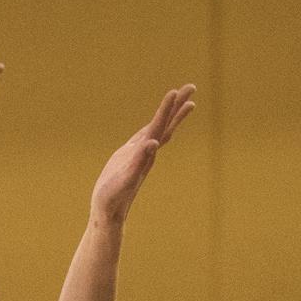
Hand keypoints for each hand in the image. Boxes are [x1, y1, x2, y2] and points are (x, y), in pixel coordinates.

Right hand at [90, 84, 194, 224]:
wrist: (109, 213)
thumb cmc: (115, 198)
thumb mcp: (126, 179)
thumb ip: (140, 161)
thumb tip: (154, 143)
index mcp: (145, 153)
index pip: (160, 126)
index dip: (167, 109)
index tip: (176, 91)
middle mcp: (147, 152)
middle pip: (165, 124)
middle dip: (177, 105)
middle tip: (191, 86)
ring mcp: (141, 154)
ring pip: (159, 129)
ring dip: (170, 114)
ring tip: (179, 99)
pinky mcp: (131, 158)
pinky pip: (147, 138)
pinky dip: (154, 127)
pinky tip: (157, 124)